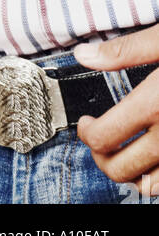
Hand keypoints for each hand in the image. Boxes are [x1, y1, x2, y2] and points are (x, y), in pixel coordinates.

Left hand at [74, 24, 158, 196]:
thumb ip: (123, 51)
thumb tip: (84, 56)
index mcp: (156, 102)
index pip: (105, 136)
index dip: (87, 133)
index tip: (86, 124)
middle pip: (121, 168)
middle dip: (101, 157)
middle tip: (98, 141)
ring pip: (149, 185)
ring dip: (130, 173)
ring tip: (123, 152)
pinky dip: (157, 179)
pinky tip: (153, 158)